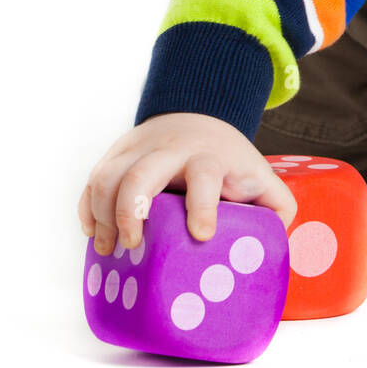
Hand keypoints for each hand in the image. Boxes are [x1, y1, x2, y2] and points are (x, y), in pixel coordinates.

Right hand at [77, 112, 296, 254]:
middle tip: (134, 246)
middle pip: (140, 175)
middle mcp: (170, 150)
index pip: (204, 175)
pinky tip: (95, 233)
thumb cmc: (229, 161)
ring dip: (103, 216)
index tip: (201, 235)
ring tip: (110, 250)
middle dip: (131, 212)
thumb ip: (276, 207)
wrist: (198, 117)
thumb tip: (278, 243)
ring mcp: (138, 150)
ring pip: (107, 177)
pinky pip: (92, 180)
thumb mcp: (259, 177)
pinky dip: (88, 208)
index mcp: (209, 157)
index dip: (202, 205)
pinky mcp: (115, 155)